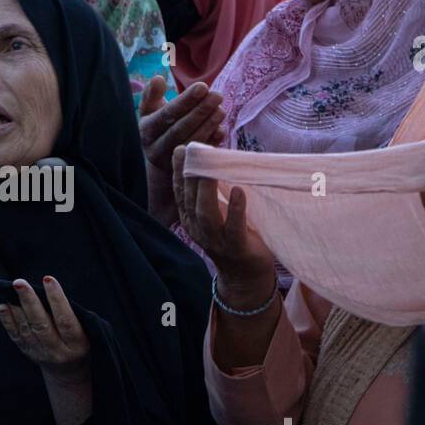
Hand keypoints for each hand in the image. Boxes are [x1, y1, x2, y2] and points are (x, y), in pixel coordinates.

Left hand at [0, 277, 89, 382]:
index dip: (57, 299)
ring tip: (11, 290)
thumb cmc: (78, 342)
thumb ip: (70, 314)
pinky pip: (15, 335)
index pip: (65, 319)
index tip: (48, 279)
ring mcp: (40, 352)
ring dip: (17, 308)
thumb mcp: (85, 330)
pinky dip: (7, 320)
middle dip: (29, 301)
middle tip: (20, 283)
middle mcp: (57, 350)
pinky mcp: (27, 351)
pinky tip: (3, 306)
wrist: (67, 371)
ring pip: (26, 329)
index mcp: (76, 343)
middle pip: (41, 324)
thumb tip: (48, 287)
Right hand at [139, 79, 226, 173]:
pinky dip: (212, 142)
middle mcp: (156, 148)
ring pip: (191, 142)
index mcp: (146, 130)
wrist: (159, 157)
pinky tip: (221, 129)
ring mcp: (171, 161)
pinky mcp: (185, 169)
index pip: (167, 114)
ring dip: (208, 125)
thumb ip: (152, 94)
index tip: (203, 86)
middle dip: (200, 111)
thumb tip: (158, 79)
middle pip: (180, 129)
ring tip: (221, 109)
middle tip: (217, 96)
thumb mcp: (149, 110)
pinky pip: (200, 156)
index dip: (185, 101)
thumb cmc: (158, 125)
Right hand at [173, 147, 275, 303]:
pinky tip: (238, 191)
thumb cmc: (234, 237)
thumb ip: (211, 194)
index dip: (179, 171)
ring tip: (213, 169)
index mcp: (191, 219)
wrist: (246, 276)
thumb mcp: (216, 214)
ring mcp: (216, 240)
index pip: (180, 192)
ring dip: (207, 189)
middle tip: (195, 150)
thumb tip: (214, 161)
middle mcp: (198, 229)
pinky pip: (234, 228)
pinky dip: (235, 209)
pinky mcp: (236, 248)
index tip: (181, 149)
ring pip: (206, 213)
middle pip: (190, 200)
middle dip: (190, 175)